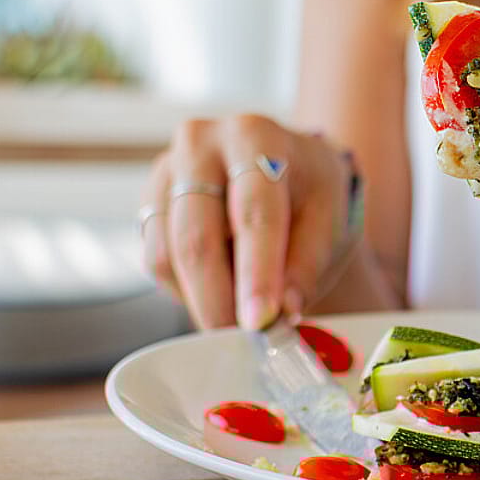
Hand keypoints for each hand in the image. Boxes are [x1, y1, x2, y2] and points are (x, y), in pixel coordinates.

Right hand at [139, 115, 359, 329]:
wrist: (286, 168)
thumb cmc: (311, 192)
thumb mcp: (330, 219)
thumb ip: (308, 264)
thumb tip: (282, 312)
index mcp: (256, 136)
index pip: (253, 212)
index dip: (257, 273)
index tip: (261, 321)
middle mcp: (202, 143)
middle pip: (197, 237)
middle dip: (219, 300)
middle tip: (242, 342)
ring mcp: (167, 170)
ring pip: (169, 255)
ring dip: (203, 300)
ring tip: (239, 318)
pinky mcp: (149, 200)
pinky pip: (156, 260)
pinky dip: (186, 289)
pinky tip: (220, 290)